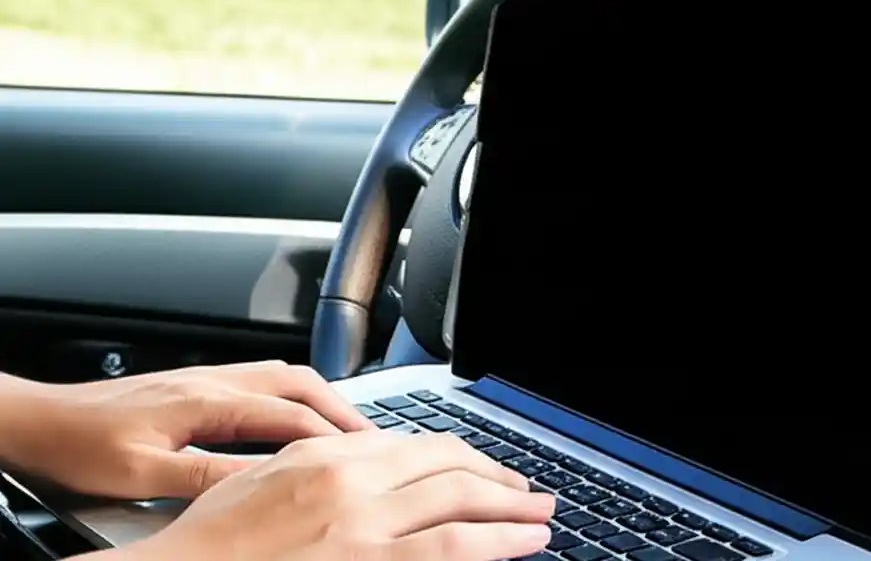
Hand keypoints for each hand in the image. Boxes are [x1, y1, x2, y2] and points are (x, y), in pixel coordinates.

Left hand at [0, 361, 372, 499]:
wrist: (38, 421)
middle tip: (371, 433)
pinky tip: (291, 415)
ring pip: (280, 375)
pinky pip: (259, 380)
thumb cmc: (79, 447)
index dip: (334, 433)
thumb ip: (206, 476)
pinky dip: (291, 394)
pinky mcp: (190, 386)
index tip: (366, 452)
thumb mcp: (142, 476)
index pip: (289, 413)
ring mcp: (201, 379)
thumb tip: (264, 482)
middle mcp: (210, 381)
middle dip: (340, 405)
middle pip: (296, 381)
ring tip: (343, 423)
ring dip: (318, 396)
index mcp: (205, 401)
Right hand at [96, 431, 554, 560]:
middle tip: (529, 493)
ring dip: (510, 512)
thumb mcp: (264, 480)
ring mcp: (361, 531)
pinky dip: (490, 547)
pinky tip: (515, 548)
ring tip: (539, 518)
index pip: (418, 445)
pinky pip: (446, 553)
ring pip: (460, 507)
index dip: (463, 457)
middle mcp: (352, 485)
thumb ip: (324, 466)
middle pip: (450, 469)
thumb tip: (374, 462)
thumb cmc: (206, 544)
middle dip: (499, 480)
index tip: (484, 469)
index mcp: (327, 456)